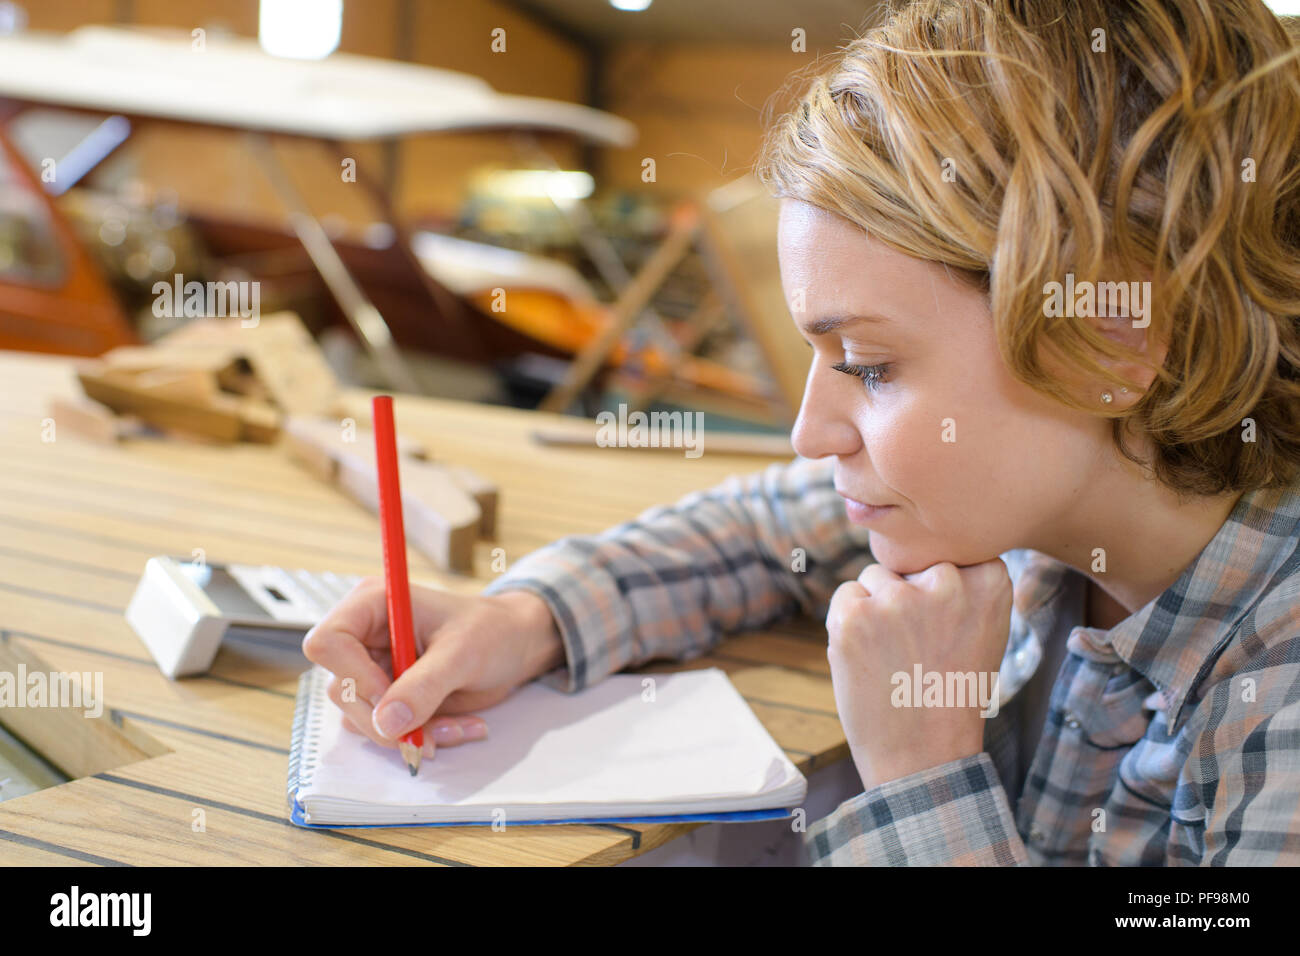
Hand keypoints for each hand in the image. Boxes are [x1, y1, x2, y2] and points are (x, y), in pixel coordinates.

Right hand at [302, 580, 564, 759]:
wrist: (515, 646)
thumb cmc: (491, 631)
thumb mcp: (463, 653)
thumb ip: (424, 685)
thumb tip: (386, 722)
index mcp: (373, 605)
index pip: (327, 642)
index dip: (352, 676)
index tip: (391, 698)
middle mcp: (364, 638)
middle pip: (340, 691)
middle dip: (386, 721)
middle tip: (429, 735)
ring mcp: (373, 670)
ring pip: (362, 718)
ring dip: (409, 734)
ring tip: (457, 726)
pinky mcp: (388, 699)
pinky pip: (386, 731)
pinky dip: (421, 737)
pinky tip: (459, 726)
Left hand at [825, 558, 1012, 789]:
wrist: (923, 755)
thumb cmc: (951, 692)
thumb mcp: (982, 631)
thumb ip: (963, 587)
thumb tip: (920, 547)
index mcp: (989, 582)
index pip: (951, 555)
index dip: (940, 591)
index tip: (947, 627)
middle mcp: (946, 582)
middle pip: (910, 563)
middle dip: (908, 596)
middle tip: (918, 649)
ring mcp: (897, 598)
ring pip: (874, 577)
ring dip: (876, 608)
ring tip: (895, 656)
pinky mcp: (854, 615)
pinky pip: (845, 596)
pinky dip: (848, 623)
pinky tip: (869, 658)